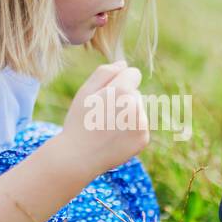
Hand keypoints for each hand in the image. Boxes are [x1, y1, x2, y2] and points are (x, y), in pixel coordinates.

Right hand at [59, 60, 149, 175]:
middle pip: (135, 92)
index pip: (134, 73)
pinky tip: (114, 137)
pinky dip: (130, 130)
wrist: (78, 157)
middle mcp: (136, 106)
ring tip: (107, 127)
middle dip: (122, 99)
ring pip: (139, 109)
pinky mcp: (143, 139)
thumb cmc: (79, 121)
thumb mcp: (85, 91)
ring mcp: (142, 124)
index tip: (107, 93)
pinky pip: (140, 126)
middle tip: (102, 115)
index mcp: (122, 91)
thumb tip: (124, 64)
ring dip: (127, 114)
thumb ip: (105, 72)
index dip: (119, 81)